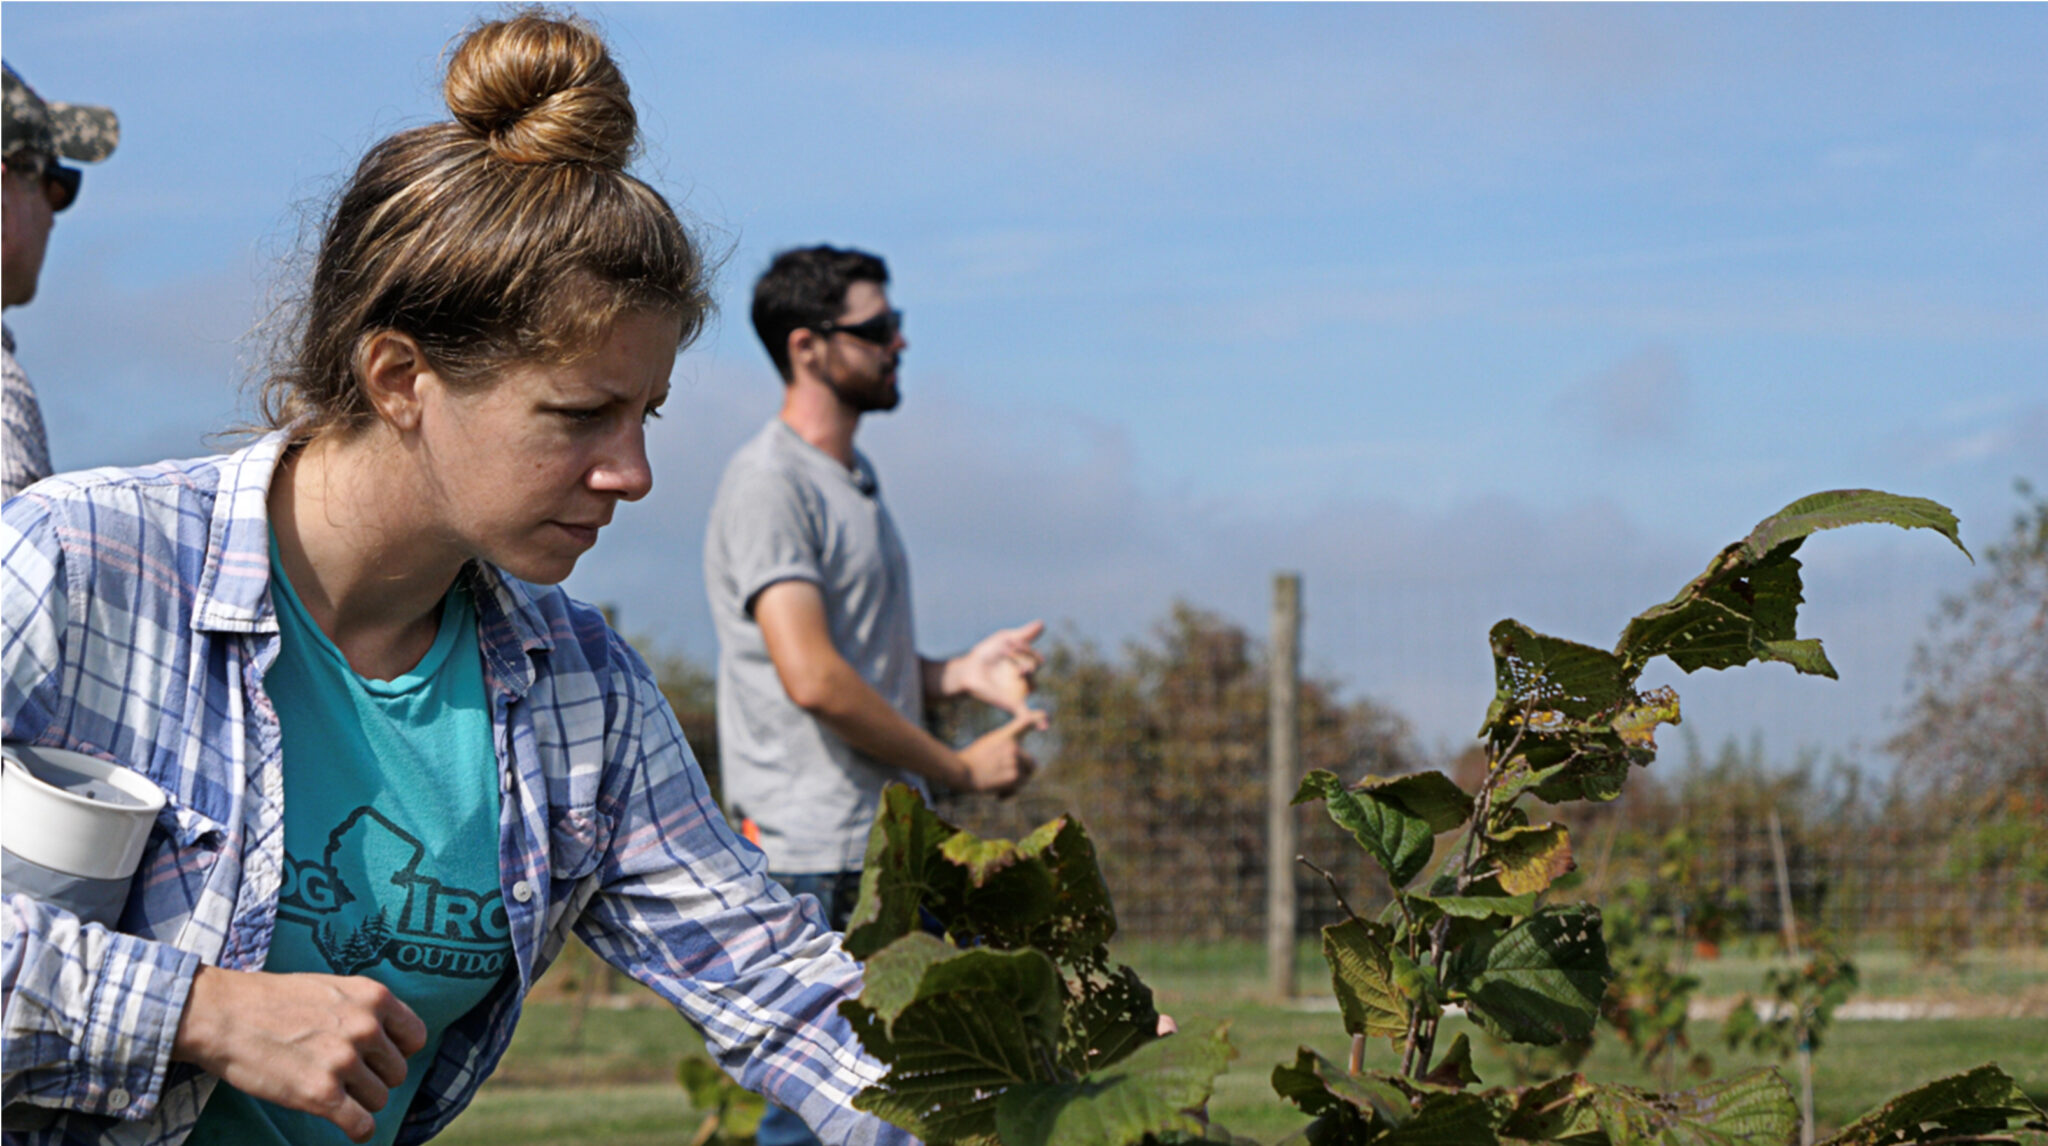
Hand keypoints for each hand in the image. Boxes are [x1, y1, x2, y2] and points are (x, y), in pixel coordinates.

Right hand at [172, 965, 426, 1142]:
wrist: (222, 1014)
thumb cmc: (272, 1000)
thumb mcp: (331, 988)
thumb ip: (364, 1009)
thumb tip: (388, 1036)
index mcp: (373, 998)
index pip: (415, 1038)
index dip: (397, 1051)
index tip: (376, 1058)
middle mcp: (365, 1028)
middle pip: (397, 1073)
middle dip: (375, 1078)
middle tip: (345, 1076)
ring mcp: (344, 1062)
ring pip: (379, 1099)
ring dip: (360, 1102)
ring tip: (332, 1092)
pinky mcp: (321, 1095)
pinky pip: (361, 1125)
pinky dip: (358, 1130)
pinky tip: (350, 1127)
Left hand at [945, 620, 1045, 715]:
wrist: (969, 669)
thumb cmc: (986, 653)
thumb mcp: (1005, 639)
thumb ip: (1024, 634)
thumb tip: (1043, 623)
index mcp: (1027, 662)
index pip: (1035, 657)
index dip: (1026, 650)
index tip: (1013, 643)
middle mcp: (1026, 678)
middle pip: (1034, 669)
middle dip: (1026, 661)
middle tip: (1012, 655)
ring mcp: (1019, 691)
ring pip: (1032, 685)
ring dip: (1027, 678)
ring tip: (1019, 671)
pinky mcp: (1011, 703)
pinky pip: (1026, 712)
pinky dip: (1037, 720)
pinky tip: (1045, 726)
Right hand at [954, 708, 1047, 792]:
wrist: (961, 771)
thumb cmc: (971, 759)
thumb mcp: (989, 743)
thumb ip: (1006, 744)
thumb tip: (1018, 753)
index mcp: (1006, 736)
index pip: (1025, 722)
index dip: (1036, 717)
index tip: (1043, 715)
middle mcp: (1013, 746)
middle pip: (1031, 763)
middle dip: (1022, 773)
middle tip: (1008, 780)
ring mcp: (1014, 761)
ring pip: (1025, 778)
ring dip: (1014, 785)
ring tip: (998, 786)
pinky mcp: (1013, 776)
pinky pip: (1018, 788)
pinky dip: (1009, 793)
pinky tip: (998, 795)